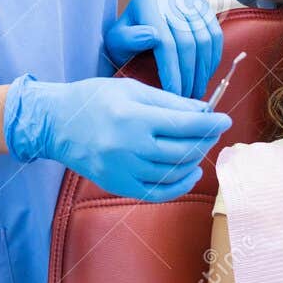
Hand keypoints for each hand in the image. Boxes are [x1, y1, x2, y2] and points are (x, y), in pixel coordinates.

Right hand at [3, 74, 230, 201]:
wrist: (56, 123)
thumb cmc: (96, 99)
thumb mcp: (133, 90)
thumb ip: (170, 102)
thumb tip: (204, 110)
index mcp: (135, 117)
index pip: (185, 123)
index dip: (210, 123)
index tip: (225, 120)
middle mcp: (130, 146)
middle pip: (184, 149)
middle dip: (206, 140)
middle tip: (214, 131)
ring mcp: (123, 169)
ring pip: (174, 171)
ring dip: (195, 160)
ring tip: (202, 147)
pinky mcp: (117, 185)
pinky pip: (157, 192)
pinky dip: (178, 186)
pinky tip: (190, 173)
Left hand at [103, 0, 222, 99]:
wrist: (136, 23)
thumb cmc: (125, 39)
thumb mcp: (116, 40)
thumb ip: (128, 39)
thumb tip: (152, 36)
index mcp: (147, 2)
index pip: (166, 41)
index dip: (172, 71)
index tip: (173, 94)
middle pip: (188, 42)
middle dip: (189, 75)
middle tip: (186, 98)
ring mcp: (190, 1)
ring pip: (205, 40)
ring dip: (203, 70)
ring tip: (195, 91)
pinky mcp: (204, 8)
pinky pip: (216, 35)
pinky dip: (212, 59)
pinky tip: (204, 76)